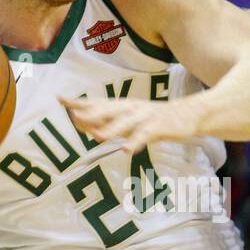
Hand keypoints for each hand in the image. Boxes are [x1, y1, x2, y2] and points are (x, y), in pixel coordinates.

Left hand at [60, 94, 190, 153]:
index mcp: (123, 106)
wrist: (188, 114)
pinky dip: (136, 141)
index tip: (60, 99)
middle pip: (108, 109)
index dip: (79, 102)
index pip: (97, 102)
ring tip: (97, 136)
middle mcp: (131, 108)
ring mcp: (145, 117)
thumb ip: (111, 123)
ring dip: (111, 129)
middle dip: (91, 113)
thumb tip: (88, 130)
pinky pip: (145, 135)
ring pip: (125, 123)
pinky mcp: (158, 127)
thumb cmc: (154, 119)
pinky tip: (127, 150)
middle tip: (74, 116)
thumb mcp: (131, 119)